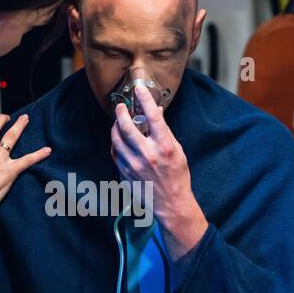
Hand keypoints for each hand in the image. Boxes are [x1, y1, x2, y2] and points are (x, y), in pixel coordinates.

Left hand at [110, 82, 207, 259]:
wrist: (170, 203)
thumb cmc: (177, 177)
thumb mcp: (178, 151)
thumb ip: (165, 132)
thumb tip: (157, 113)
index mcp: (164, 147)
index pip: (152, 117)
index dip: (144, 99)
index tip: (139, 89)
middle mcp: (147, 154)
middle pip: (127, 127)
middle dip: (121, 113)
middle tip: (120, 107)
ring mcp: (133, 165)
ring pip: (116, 139)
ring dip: (115, 127)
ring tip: (118, 122)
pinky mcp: (125, 173)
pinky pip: (115, 153)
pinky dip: (116, 144)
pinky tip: (120, 141)